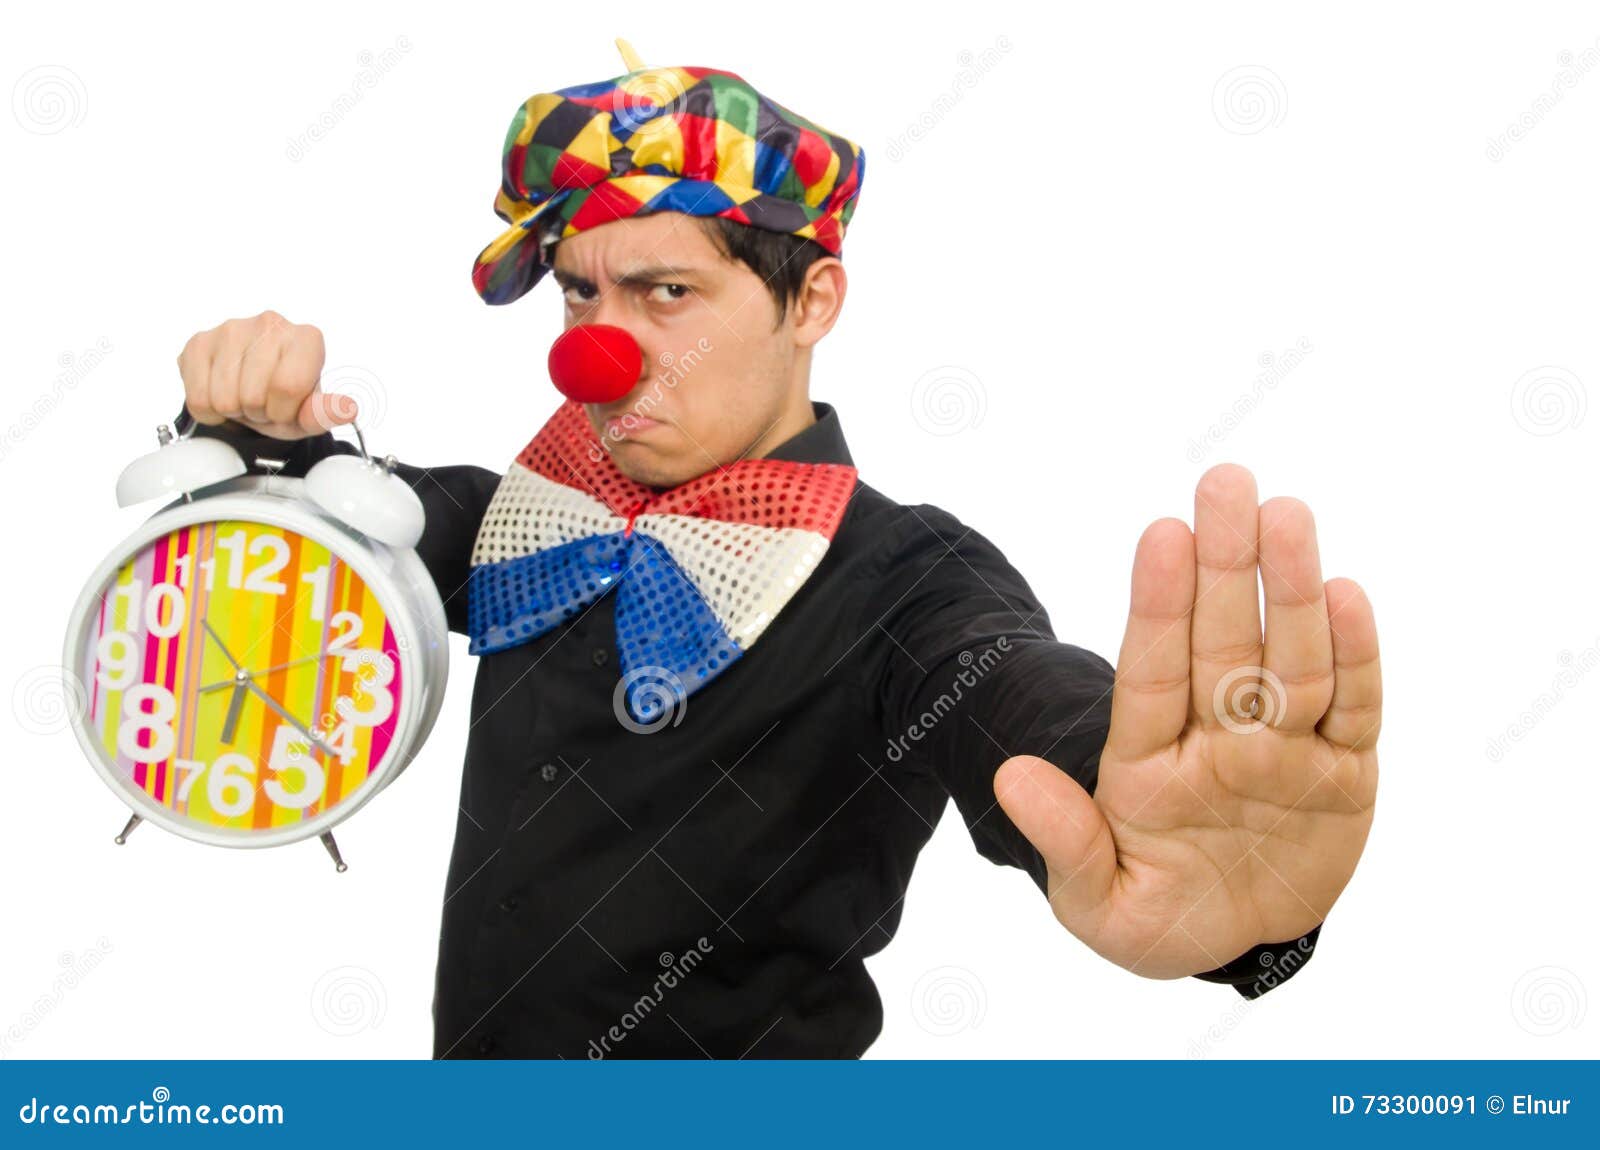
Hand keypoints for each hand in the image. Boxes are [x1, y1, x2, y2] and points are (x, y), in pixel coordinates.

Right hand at [177, 309, 356, 439]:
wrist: (249, 390)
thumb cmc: (286, 399)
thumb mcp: (309, 414)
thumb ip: (325, 413)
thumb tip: (347, 409)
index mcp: (307, 338)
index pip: (288, 386)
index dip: (284, 411)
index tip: (285, 407)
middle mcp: (270, 323)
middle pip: (254, 396)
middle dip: (258, 412)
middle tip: (262, 402)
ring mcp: (231, 328)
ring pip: (224, 399)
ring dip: (234, 410)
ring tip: (243, 396)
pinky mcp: (199, 342)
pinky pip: (198, 399)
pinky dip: (209, 409)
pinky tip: (221, 392)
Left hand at [994, 464, 1379, 978]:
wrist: (1235, 940)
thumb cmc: (1157, 916)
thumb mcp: (1101, 906)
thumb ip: (1067, 842)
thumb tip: (1009, 779)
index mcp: (1150, 761)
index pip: (1152, 670)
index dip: (1157, 605)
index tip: (1161, 533)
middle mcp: (1217, 738)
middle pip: (1222, 641)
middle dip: (1226, 563)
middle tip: (1225, 480)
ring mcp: (1283, 749)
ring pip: (1291, 659)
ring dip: (1291, 589)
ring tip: (1287, 515)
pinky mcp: (1344, 772)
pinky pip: (1354, 708)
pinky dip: (1356, 657)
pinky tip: (1348, 594)